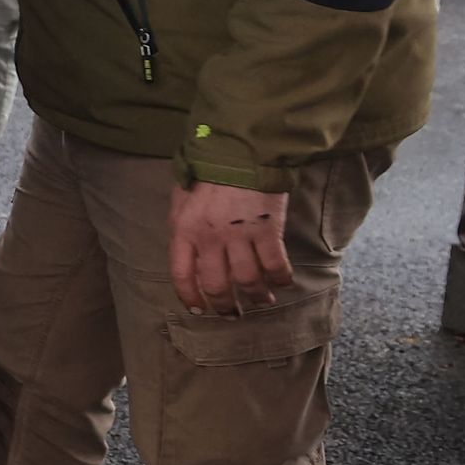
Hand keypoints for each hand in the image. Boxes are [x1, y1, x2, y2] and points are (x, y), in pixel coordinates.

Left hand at [170, 180, 291, 314]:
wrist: (240, 151)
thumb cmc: (208, 173)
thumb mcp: (181, 198)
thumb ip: (182, 226)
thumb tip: (187, 252)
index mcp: (184, 231)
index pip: (182, 275)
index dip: (190, 298)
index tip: (198, 310)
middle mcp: (210, 239)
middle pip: (217, 285)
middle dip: (225, 306)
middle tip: (233, 314)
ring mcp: (240, 236)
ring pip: (248, 280)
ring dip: (256, 296)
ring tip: (263, 301)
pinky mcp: (267, 230)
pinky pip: (275, 265)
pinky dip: (280, 278)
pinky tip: (282, 282)